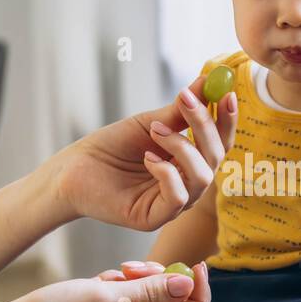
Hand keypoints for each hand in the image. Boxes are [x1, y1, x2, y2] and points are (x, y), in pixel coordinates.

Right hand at [3, 261, 209, 301]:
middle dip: (161, 281)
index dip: (199, 295)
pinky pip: (127, 299)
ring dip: (138, 280)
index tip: (195, 265)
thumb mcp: (106, 298)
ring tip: (117, 272)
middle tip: (136, 266)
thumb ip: (149, 291)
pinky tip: (101, 280)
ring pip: (149, 299)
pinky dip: (120, 285)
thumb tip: (187, 282)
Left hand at [51, 76, 236, 231]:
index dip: (228, 120)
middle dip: (204, 126)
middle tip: (185, 101)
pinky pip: (178, 197)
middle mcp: (187, 184)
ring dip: (181, 147)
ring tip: (154, 132)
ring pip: (202, 177)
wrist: (72, 170)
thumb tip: (207, 82)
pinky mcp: (155, 218)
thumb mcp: (149, 123)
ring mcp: (174, 205)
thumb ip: (180, 111)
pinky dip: (166, 172)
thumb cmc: (110, 148)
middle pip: (217, 157)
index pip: (220, 143)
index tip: (227, 93)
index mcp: (189, 162)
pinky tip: (147, 158)